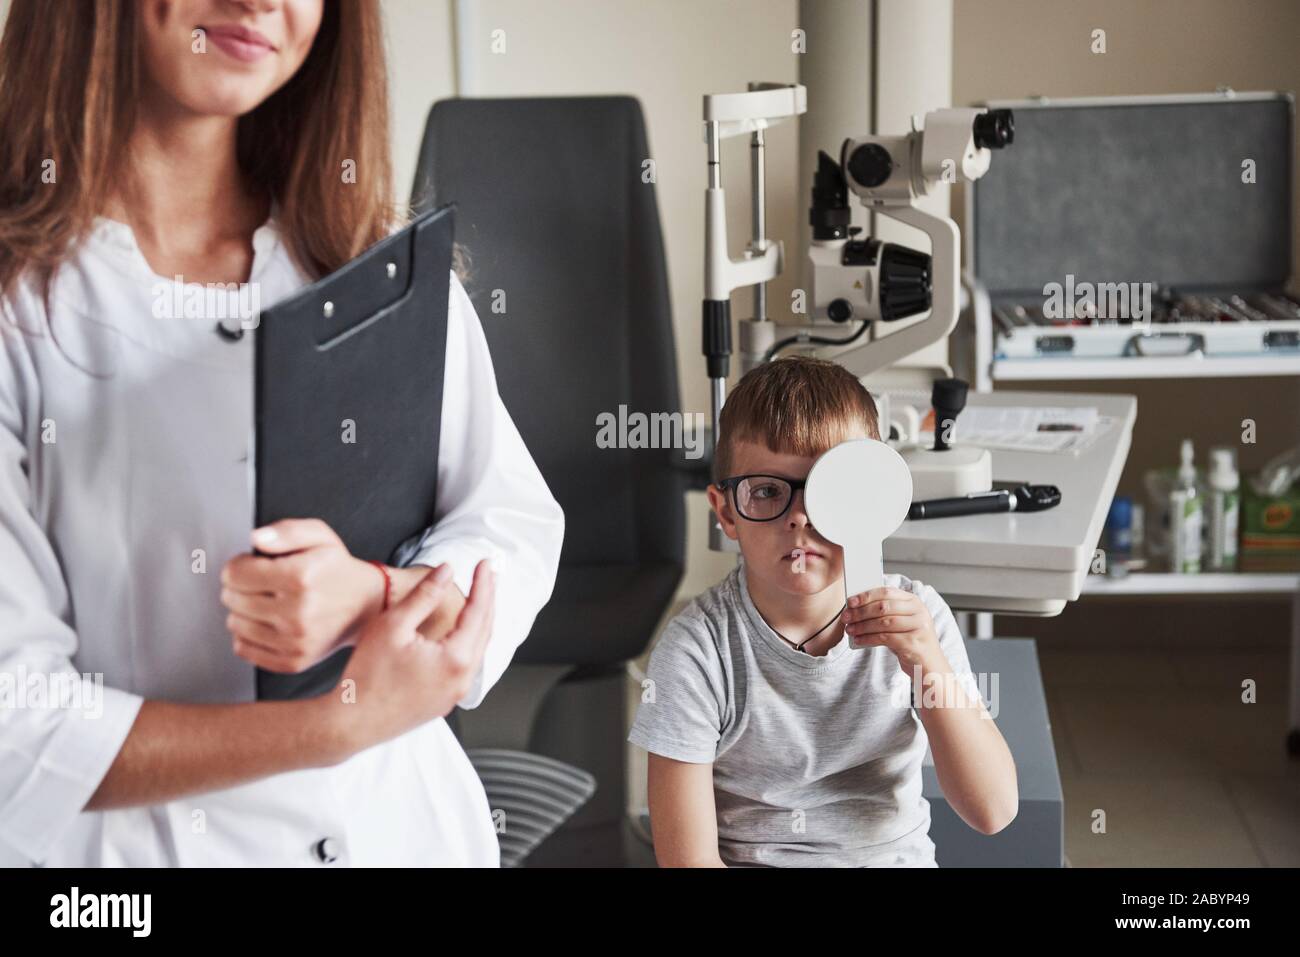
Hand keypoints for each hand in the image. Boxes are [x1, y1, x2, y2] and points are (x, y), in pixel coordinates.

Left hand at [221, 518, 385, 672]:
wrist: (366, 606)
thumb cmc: (338, 570)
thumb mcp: (319, 536)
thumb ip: (286, 531)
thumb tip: (257, 539)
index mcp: (301, 577)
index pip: (235, 574)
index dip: (239, 565)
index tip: (253, 565)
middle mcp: (297, 613)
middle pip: (231, 598)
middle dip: (240, 587)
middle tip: (263, 583)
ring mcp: (295, 641)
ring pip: (234, 624)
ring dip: (244, 611)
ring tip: (267, 602)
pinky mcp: (292, 661)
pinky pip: (244, 649)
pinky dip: (248, 635)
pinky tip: (267, 623)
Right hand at [335, 560, 495, 752]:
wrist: (351, 723)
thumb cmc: (367, 675)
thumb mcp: (393, 625)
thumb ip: (424, 595)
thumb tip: (447, 570)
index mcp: (456, 659)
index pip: (478, 611)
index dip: (483, 583)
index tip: (486, 562)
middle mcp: (463, 679)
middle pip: (485, 630)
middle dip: (488, 599)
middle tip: (489, 575)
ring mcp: (454, 694)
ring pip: (477, 650)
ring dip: (480, 622)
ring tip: (480, 599)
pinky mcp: (443, 701)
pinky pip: (466, 667)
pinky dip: (468, 643)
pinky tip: (462, 634)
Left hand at [842, 586, 942, 672]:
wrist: (930, 666)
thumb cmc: (910, 642)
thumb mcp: (902, 623)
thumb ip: (886, 613)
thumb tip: (856, 608)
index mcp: (914, 602)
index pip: (887, 592)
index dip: (866, 596)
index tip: (850, 601)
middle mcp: (919, 612)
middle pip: (883, 607)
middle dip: (861, 612)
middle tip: (846, 617)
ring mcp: (918, 627)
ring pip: (883, 622)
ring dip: (862, 626)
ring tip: (849, 629)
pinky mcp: (914, 643)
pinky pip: (885, 638)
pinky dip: (868, 638)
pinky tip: (858, 640)